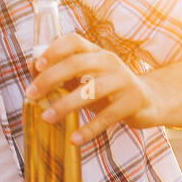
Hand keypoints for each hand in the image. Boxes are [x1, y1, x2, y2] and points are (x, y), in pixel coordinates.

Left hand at [24, 33, 160, 146]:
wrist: (150, 100)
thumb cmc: (108, 89)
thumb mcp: (85, 78)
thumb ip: (60, 73)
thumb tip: (31, 67)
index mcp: (96, 52)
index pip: (74, 41)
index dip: (54, 50)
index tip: (36, 66)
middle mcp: (110, 62)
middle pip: (77, 64)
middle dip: (50, 78)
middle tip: (31, 95)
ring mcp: (123, 81)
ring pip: (91, 90)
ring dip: (65, 104)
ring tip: (46, 118)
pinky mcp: (133, 102)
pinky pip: (107, 117)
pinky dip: (89, 129)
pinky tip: (74, 139)